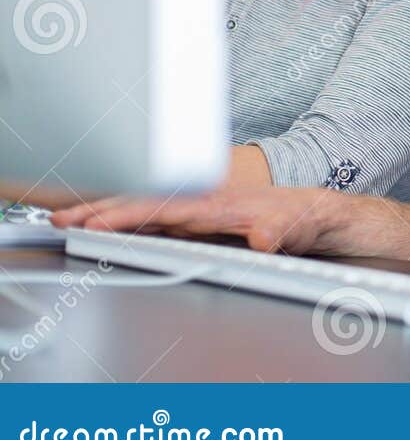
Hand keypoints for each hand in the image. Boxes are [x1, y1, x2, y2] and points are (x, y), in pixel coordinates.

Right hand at [50, 187, 358, 256]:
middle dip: (100, 209)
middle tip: (61, 218)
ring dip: (107, 210)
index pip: (162, 209)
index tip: (94, 222)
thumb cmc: (303, 219)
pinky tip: (108, 221)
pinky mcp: (202, 215)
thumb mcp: (295, 228)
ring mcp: (202, 207)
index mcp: (218, 204)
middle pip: (143, 203)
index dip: (126, 216)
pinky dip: (128, 214)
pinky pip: (157, 213)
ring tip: (70, 216)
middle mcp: (205, 201)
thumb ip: (276, 232)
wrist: (319, 212)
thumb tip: (263, 237)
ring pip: (145, 206)